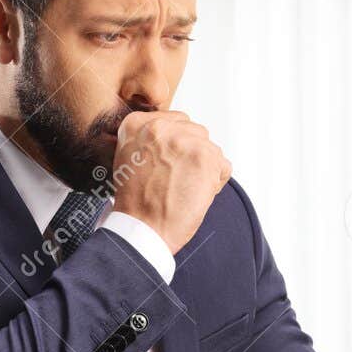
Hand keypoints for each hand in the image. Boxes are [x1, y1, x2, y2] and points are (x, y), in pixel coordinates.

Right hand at [110, 111, 231, 252]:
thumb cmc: (136, 204)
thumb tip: (174, 140)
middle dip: (192, 156)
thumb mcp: (128, 160)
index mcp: (137, 125)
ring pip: (210, 149)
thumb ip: (150, 142)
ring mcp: (184, 140)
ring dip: (204, 170)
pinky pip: (223, 167)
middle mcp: (160, 126)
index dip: (178, 147)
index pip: (175, 121)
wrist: (143, 229)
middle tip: (178, 179)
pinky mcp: (205, 157)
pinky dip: (215, 184)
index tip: (172, 163)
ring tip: (183, 189)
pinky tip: (194, 195)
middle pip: (195, 132)